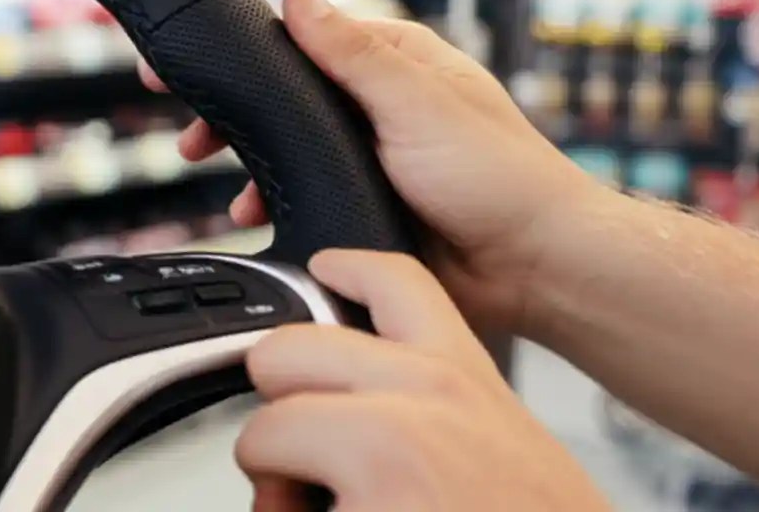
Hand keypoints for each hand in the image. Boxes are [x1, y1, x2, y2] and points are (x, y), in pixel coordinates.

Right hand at [138, 0, 599, 333]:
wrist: (534, 266)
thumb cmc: (496, 173)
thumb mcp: (416, 101)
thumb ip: (352, 52)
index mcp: (394, 64)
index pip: (303, 40)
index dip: (244, 50)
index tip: (189, 61)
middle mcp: (378, 107)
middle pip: (285, 99)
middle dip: (233, 115)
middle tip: (190, 134)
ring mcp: (369, 160)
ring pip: (289, 153)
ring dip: (250, 167)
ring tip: (226, 186)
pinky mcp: (365, 209)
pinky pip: (304, 199)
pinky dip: (274, 205)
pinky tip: (254, 217)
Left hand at [235, 250, 610, 511]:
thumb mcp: (499, 441)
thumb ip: (431, 402)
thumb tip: (357, 397)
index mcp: (462, 376)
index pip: (390, 280)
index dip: (340, 273)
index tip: (322, 271)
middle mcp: (425, 396)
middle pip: (283, 350)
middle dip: (276, 409)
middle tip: (305, 457)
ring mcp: (388, 453)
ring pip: (259, 436)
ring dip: (273, 481)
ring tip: (326, 510)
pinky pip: (269, 510)